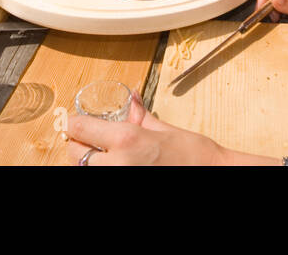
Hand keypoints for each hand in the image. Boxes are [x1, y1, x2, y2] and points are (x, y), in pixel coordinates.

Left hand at [65, 92, 225, 164]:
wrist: (213, 174)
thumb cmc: (193, 154)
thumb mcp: (163, 129)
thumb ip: (139, 115)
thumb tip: (130, 96)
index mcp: (126, 139)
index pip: (79, 128)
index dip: (74, 123)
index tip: (75, 122)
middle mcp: (117, 164)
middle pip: (75, 153)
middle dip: (79, 144)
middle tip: (89, 140)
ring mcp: (119, 180)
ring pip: (84, 170)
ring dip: (88, 162)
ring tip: (102, 155)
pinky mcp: (125, 191)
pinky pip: (99, 178)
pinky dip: (102, 170)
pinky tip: (114, 165)